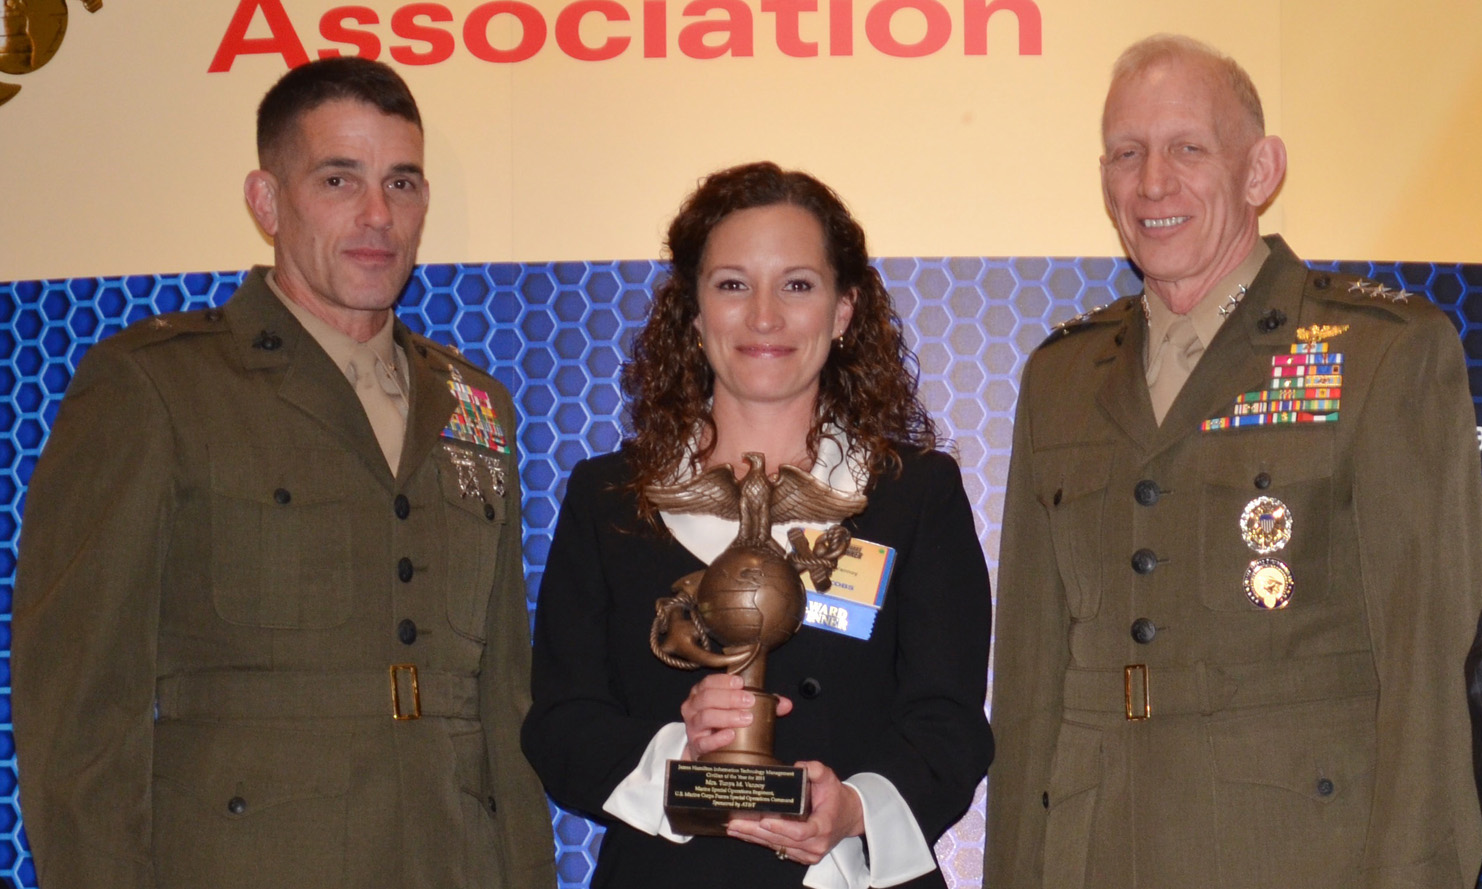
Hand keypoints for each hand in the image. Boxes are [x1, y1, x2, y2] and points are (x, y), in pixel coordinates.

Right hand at [678, 673, 792, 759]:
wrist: (705, 748)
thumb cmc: (721, 723)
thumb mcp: (737, 708)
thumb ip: (762, 704)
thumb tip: (784, 704)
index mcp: (701, 694)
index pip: (708, 682)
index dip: (724, 681)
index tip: (740, 683)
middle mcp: (694, 708)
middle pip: (707, 698)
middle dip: (729, 698)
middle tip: (749, 701)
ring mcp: (694, 727)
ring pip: (705, 717)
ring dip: (727, 716)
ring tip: (745, 718)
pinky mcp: (696, 746)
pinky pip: (704, 742)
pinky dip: (718, 738)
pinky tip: (730, 735)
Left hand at [726, 761, 864, 864]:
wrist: (849, 816)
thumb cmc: (836, 796)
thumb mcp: (829, 778)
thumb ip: (816, 770)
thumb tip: (798, 766)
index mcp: (822, 827)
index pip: (799, 832)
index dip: (780, 828)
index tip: (764, 821)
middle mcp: (815, 844)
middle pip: (781, 841)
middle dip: (756, 832)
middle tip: (735, 823)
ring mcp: (808, 853)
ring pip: (777, 846)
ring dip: (754, 838)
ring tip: (734, 828)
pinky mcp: (802, 855)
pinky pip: (780, 848)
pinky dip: (762, 841)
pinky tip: (746, 834)